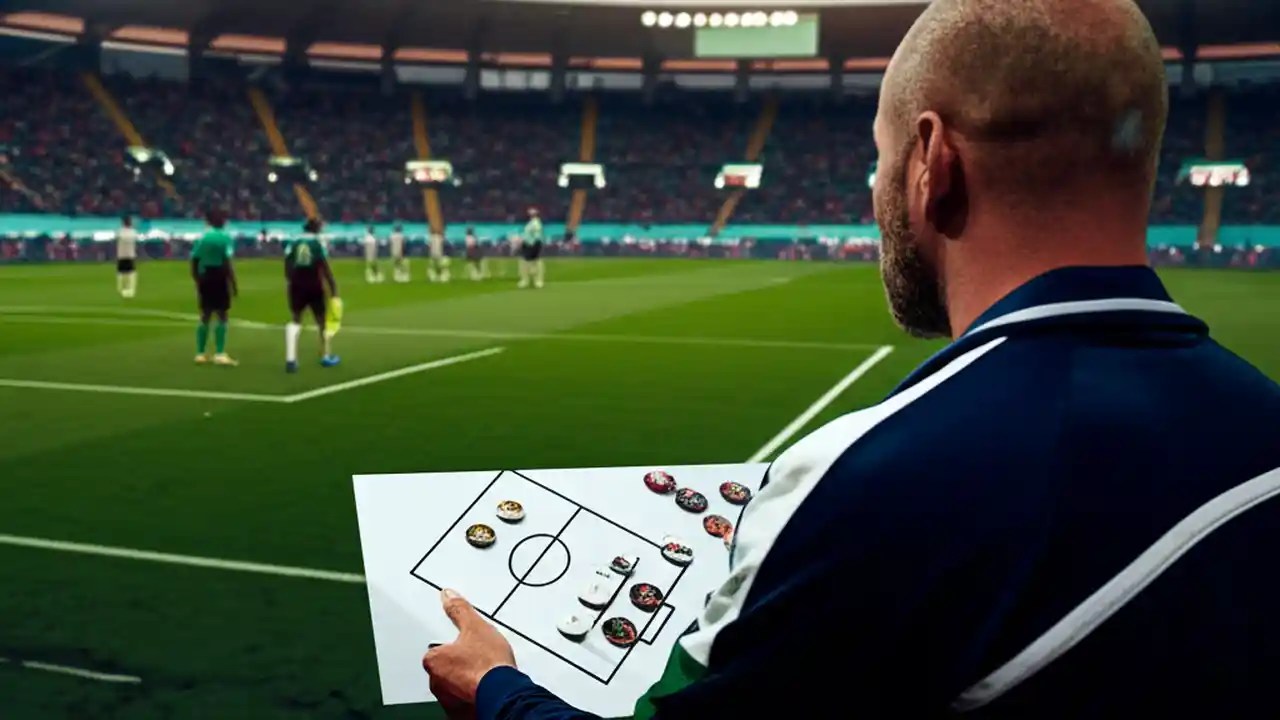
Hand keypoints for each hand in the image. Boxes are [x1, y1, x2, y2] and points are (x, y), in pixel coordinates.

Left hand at [423, 589, 515, 716]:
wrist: (504, 692)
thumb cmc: (488, 665)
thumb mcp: (475, 627)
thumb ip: (459, 610)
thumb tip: (448, 596)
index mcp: (434, 662)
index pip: (437, 650)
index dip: (454, 646)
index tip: (467, 645)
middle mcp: (437, 684)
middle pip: (445, 669)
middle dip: (459, 664)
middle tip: (479, 658)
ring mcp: (449, 701)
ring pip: (454, 686)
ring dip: (465, 680)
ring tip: (486, 672)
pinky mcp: (462, 713)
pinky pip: (464, 701)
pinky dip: (473, 694)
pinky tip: (487, 687)